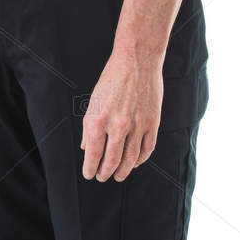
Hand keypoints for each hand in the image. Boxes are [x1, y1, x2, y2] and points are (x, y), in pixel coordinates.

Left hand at [81, 51, 163, 181]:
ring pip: (130, 159)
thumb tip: (86, 149)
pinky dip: (140, 160)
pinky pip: (147, 149)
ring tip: (118, 176)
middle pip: (111, 161)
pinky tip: (134, 163)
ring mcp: (137, 125)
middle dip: (105, 173)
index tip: (89, 174)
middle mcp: (117, 125)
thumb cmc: (112, 80)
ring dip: (123, 171)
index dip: (90, 169)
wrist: (137, 61)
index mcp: (97, 120)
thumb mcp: (93, 102)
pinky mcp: (152, 123)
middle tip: (102, 177)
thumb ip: (89, 128)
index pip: (93, 155)